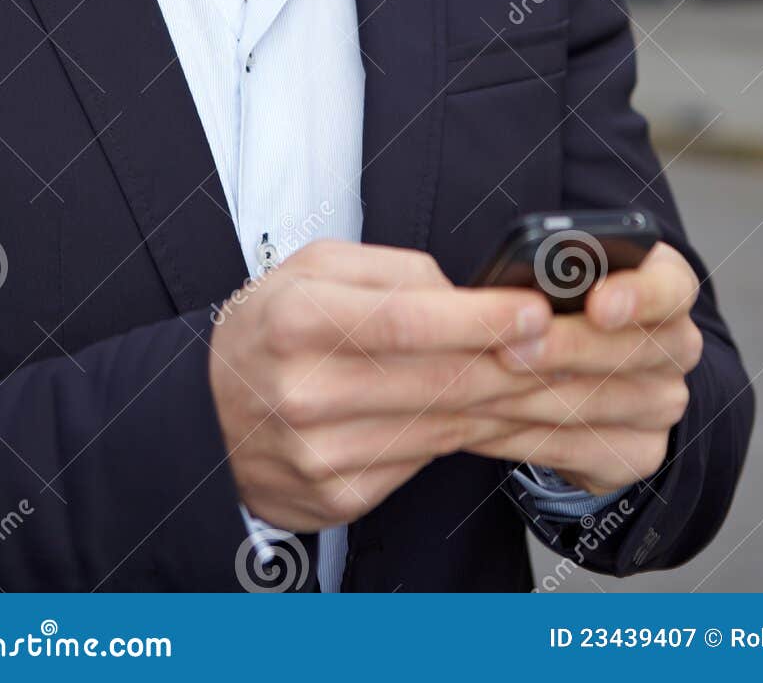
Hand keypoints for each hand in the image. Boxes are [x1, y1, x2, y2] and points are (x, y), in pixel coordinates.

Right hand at [209, 240, 556, 531]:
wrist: (207, 415)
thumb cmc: (272, 328)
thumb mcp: (318, 268)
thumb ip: (396, 271)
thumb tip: (468, 299)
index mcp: (297, 319)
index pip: (406, 320)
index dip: (481, 319)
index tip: (535, 312)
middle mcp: (304, 390)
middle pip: (436, 380)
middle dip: (508, 362)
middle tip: (554, 344)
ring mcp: (319, 452)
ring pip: (441, 426)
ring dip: (495, 402)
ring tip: (527, 375)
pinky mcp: (337, 495)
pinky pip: (423, 461)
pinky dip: (459, 435)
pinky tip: (474, 411)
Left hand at [460, 241, 703, 495]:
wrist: (587, 369)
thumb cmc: (565, 300)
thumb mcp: (565, 270)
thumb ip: (553, 268)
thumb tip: (512, 280)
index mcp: (667, 284)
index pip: (670, 287)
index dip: (636, 296)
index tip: (597, 304)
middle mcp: (677, 344)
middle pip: (631, 350)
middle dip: (563, 350)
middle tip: (508, 351)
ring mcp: (664, 403)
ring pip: (597, 404)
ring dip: (529, 398)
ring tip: (476, 388)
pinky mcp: (641, 452)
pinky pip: (577, 449)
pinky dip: (522, 435)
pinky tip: (482, 423)